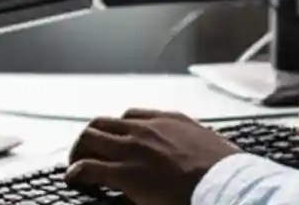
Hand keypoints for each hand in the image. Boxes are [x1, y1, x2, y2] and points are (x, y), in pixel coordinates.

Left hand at [66, 109, 241, 204]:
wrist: (223, 182)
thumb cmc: (224, 169)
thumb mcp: (209, 147)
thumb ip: (192, 146)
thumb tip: (191, 159)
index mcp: (169, 121)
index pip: (131, 117)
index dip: (118, 130)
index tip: (115, 142)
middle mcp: (147, 129)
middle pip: (104, 123)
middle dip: (91, 138)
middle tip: (88, 154)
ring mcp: (133, 148)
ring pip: (89, 137)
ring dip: (78, 152)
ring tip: (76, 167)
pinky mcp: (124, 172)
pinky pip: (87, 167)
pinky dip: (76, 173)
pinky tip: (74, 181)